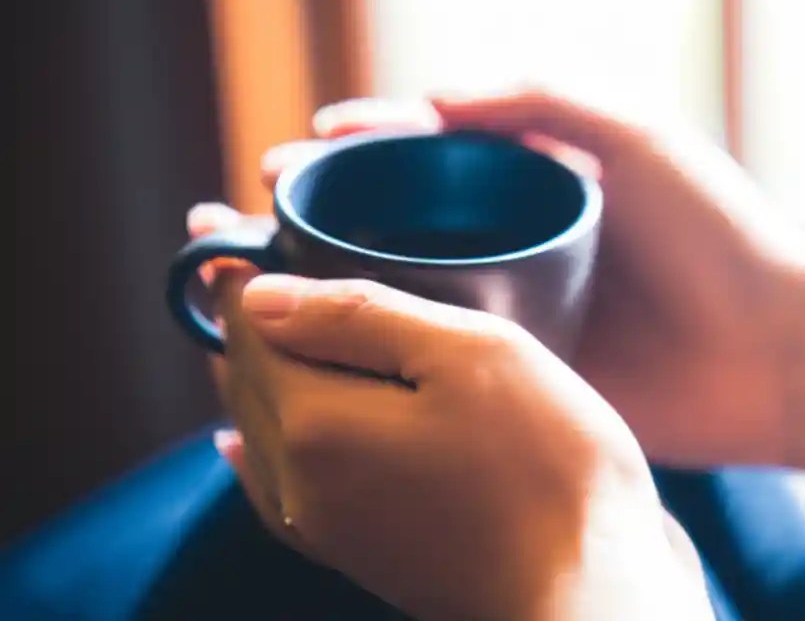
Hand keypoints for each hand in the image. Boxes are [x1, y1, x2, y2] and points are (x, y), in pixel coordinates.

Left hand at [205, 272, 710, 619]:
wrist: (590, 590)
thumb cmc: (550, 465)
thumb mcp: (470, 356)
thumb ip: (359, 318)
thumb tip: (258, 296)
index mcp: (319, 423)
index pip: (247, 328)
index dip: (230, 269)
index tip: (213, 220)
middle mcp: (300, 484)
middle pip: (245, 380)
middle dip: (239, 318)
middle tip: (236, 258)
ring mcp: (327, 529)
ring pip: (261, 432)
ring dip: (254, 373)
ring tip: (260, 328)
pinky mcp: (358, 555)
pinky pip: (277, 489)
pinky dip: (260, 446)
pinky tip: (245, 444)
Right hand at [245, 92, 796, 466]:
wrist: (780, 354)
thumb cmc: (718, 237)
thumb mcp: (637, 135)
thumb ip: (542, 98)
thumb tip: (431, 96)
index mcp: (545, 180)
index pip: (435, 147)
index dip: (366, 141)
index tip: (306, 145)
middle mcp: (523, 242)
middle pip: (405, 214)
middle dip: (328, 204)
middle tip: (257, 203)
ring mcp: (520, 313)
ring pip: (409, 285)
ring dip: (332, 274)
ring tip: (262, 266)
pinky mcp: (525, 378)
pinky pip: (441, 357)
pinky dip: (381, 345)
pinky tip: (325, 336)